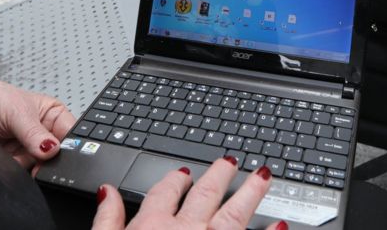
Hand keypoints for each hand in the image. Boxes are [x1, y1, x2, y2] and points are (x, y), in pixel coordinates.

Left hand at [0, 75, 75, 170]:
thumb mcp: (16, 111)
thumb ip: (35, 132)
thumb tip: (52, 149)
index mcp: (53, 115)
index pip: (71, 133)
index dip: (71, 144)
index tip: (60, 152)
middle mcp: (44, 133)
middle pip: (58, 154)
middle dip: (49, 158)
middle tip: (38, 158)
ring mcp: (29, 149)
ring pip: (40, 165)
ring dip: (29, 164)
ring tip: (15, 153)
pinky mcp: (14, 161)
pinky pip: (22, 171)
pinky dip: (16, 169)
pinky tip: (8, 158)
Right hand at [92, 158, 286, 229]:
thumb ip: (107, 221)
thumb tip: (108, 193)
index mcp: (151, 227)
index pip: (164, 194)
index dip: (174, 181)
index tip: (182, 174)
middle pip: (205, 194)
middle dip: (219, 175)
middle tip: (231, 163)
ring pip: (235, 212)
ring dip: (251, 191)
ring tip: (263, 176)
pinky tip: (280, 225)